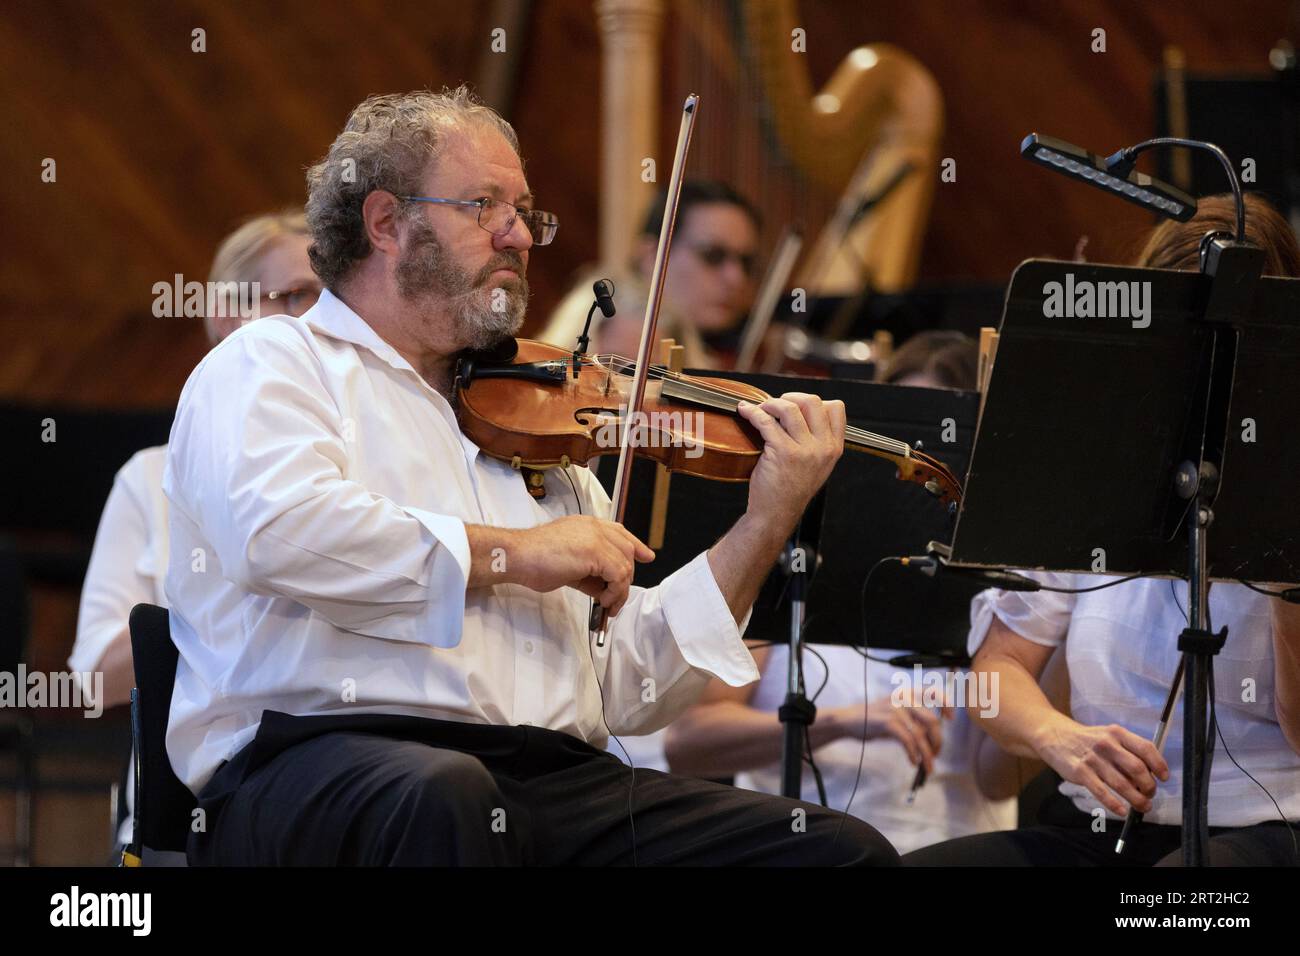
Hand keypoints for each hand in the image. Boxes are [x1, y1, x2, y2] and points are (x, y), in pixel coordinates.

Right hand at [502, 515, 653, 615]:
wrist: (517, 556)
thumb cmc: (534, 560)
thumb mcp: (568, 564)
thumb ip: (589, 571)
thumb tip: (603, 589)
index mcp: (586, 525)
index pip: (619, 532)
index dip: (635, 545)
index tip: (645, 556)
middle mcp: (594, 527)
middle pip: (626, 550)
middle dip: (626, 578)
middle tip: (615, 600)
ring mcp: (596, 537)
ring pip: (625, 565)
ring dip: (619, 590)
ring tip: (607, 605)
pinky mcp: (595, 551)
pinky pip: (618, 575)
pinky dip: (614, 592)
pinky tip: (602, 601)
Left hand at [736, 393, 845, 530]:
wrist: (777, 514)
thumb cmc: (791, 489)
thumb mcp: (817, 465)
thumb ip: (817, 440)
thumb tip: (799, 409)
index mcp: (834, 448)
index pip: (836, 408)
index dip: (814, 401)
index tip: (797, 406)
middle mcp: (823, 448)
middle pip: (812, 401)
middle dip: (791, 397)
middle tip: (775, 405)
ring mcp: (805, 450)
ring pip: (789, 408)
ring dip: (770, 403)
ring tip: (760, 409)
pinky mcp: (783, 453)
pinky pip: (766, 421)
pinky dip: (752, 412)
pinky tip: (745, 412)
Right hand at [833, 692, 946, 775]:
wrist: (850, 720)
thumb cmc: (876, 719)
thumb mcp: (896, 711)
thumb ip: (914, 718)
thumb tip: (934, 738)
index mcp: (907, 694)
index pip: (933, 692)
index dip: (946, 704)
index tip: (950, 719)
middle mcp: (904, 699)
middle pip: (932, 721)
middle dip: (937, 741)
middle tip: (935, 755)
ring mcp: (896, 710)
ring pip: (921, 735)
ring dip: (926, 754)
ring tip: (927, 766)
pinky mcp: (888, 722)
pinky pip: (908, 741)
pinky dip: (913, 753)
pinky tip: (913, 761)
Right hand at [1036, 717, 1169, 816]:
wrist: (1053, 735)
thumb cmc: (1086, 739)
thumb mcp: (1107, 736)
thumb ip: (1126, 752)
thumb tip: (1147, 775)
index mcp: (1117, 733)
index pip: (1146, 748)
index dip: (1159, 765)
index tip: (1163, 777)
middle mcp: (1107, 744)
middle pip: (1137, 769)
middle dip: (1149, 787)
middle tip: (1149, 794)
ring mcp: (1093, 759)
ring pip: (1122, 784)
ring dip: (1137, 799)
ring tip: (1142, 806)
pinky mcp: (1080, 772)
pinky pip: (1102, 792)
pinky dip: (1115, 804)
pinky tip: (1122, 811)